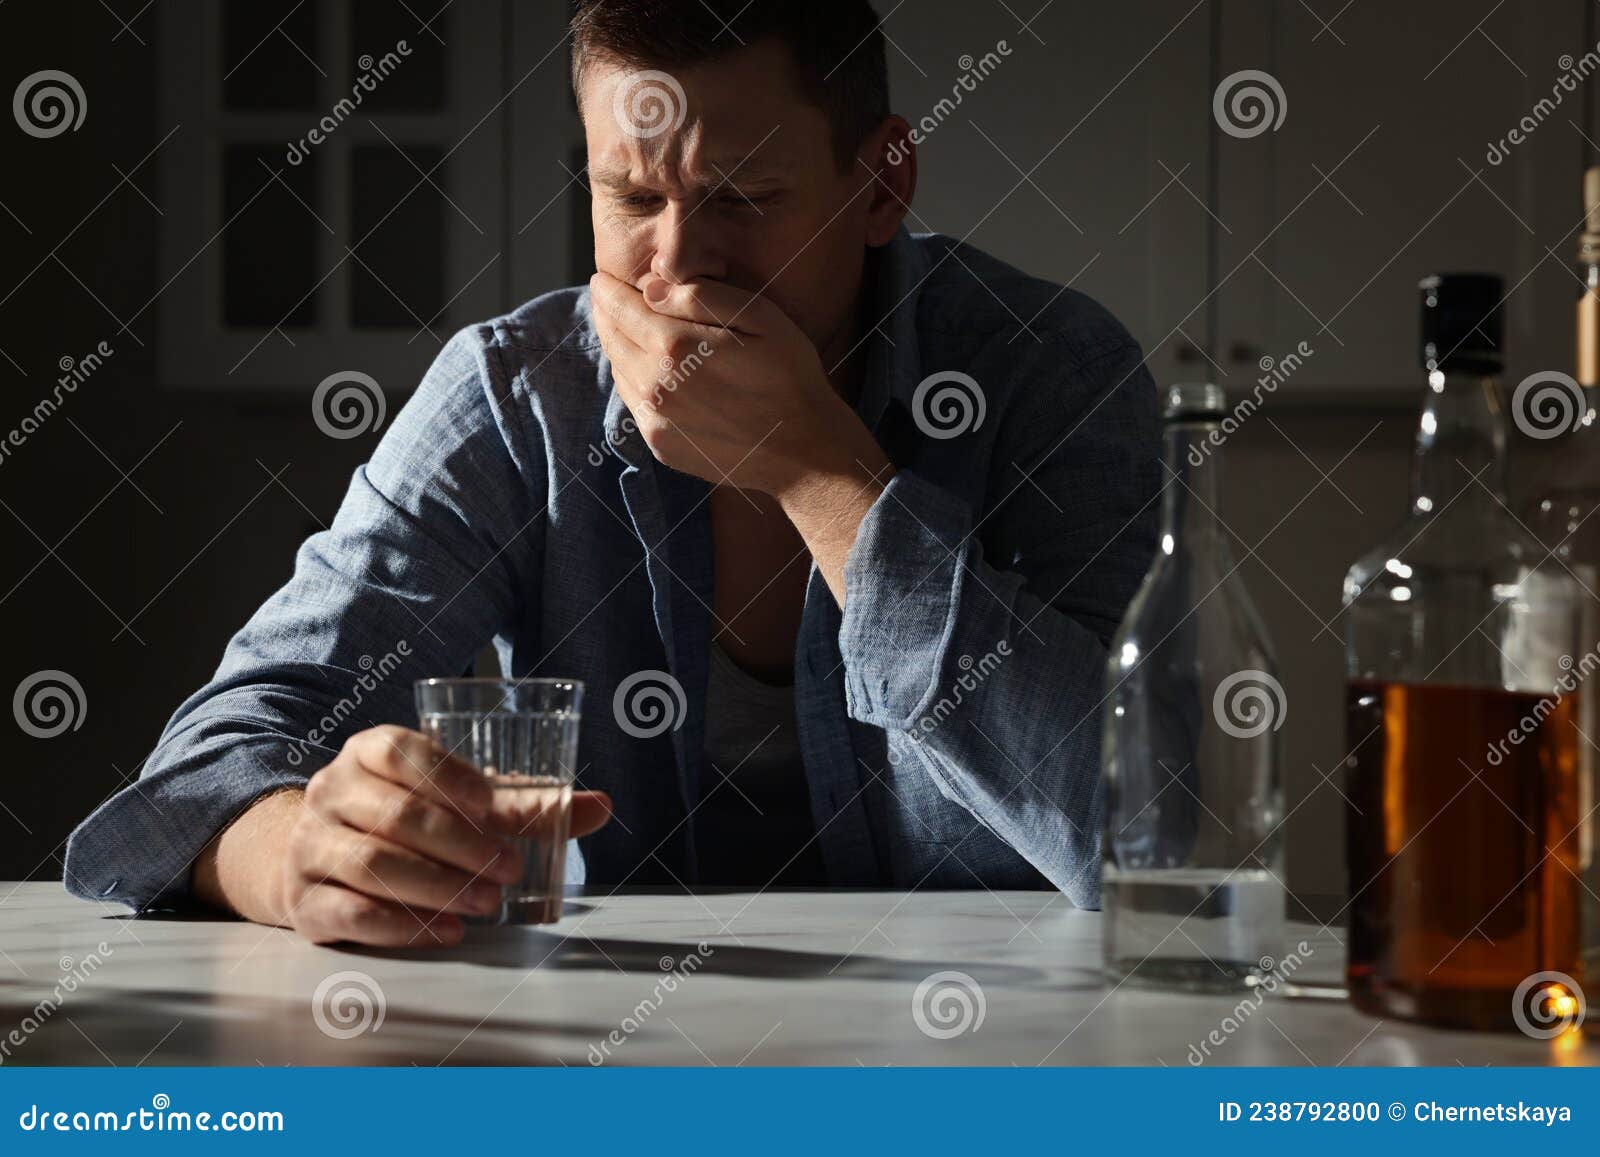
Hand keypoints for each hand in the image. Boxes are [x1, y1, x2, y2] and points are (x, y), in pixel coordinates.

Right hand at [279, 725, 610, 946]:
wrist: (313, 858)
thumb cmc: (402, 821)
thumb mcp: (456, 802)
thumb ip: (523, 804)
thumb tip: (600, 806)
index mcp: (367, 754)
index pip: (399, 749)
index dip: (446, 773)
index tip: (490, 803)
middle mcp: (331, 793)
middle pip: (396, 814)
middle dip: (461, 845)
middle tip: (509, 870)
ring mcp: (311, 848)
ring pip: (373, 864)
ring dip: (439, 886)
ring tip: (487, 904)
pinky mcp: (304, 903)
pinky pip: (350, 914)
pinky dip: (402, 925)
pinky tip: (446, 931)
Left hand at [589, 271, 889, 496]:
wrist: (806, 452)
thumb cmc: (791, 377)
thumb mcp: (760, 318)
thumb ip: (701, 297)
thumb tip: (651, 287)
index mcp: (675, 347)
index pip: (620, 308)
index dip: (608, 290)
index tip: (601, 278)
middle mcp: (655, 386)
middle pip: (611, 340)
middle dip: (606, 315)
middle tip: (605, 298)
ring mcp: (655, 421)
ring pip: (619, 372)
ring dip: (617, 348)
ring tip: (625, 329)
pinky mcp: (661, 446)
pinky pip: (634, 405)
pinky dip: (633, 381)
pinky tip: (649, 371)